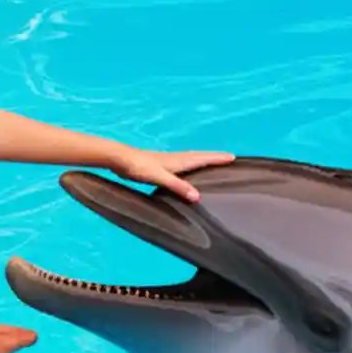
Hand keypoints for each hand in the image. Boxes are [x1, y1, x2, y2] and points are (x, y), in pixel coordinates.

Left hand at [109, 148, 235, 201]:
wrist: (119, 158)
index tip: (232, 157)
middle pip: (199, 156)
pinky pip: (180, 163)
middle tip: (228, 157)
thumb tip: (197, 196)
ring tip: (211, 161)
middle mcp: (175, 158)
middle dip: (214, 157)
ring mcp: (166, 161)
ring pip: (190, 158)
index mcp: (178, 161)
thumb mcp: (159, 178)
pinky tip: (184, 170)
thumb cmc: (138, 167)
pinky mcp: (158, 165)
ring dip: (202, 159)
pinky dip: (189, 164)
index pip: (202, 159)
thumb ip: (178, 187)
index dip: (217, 158)